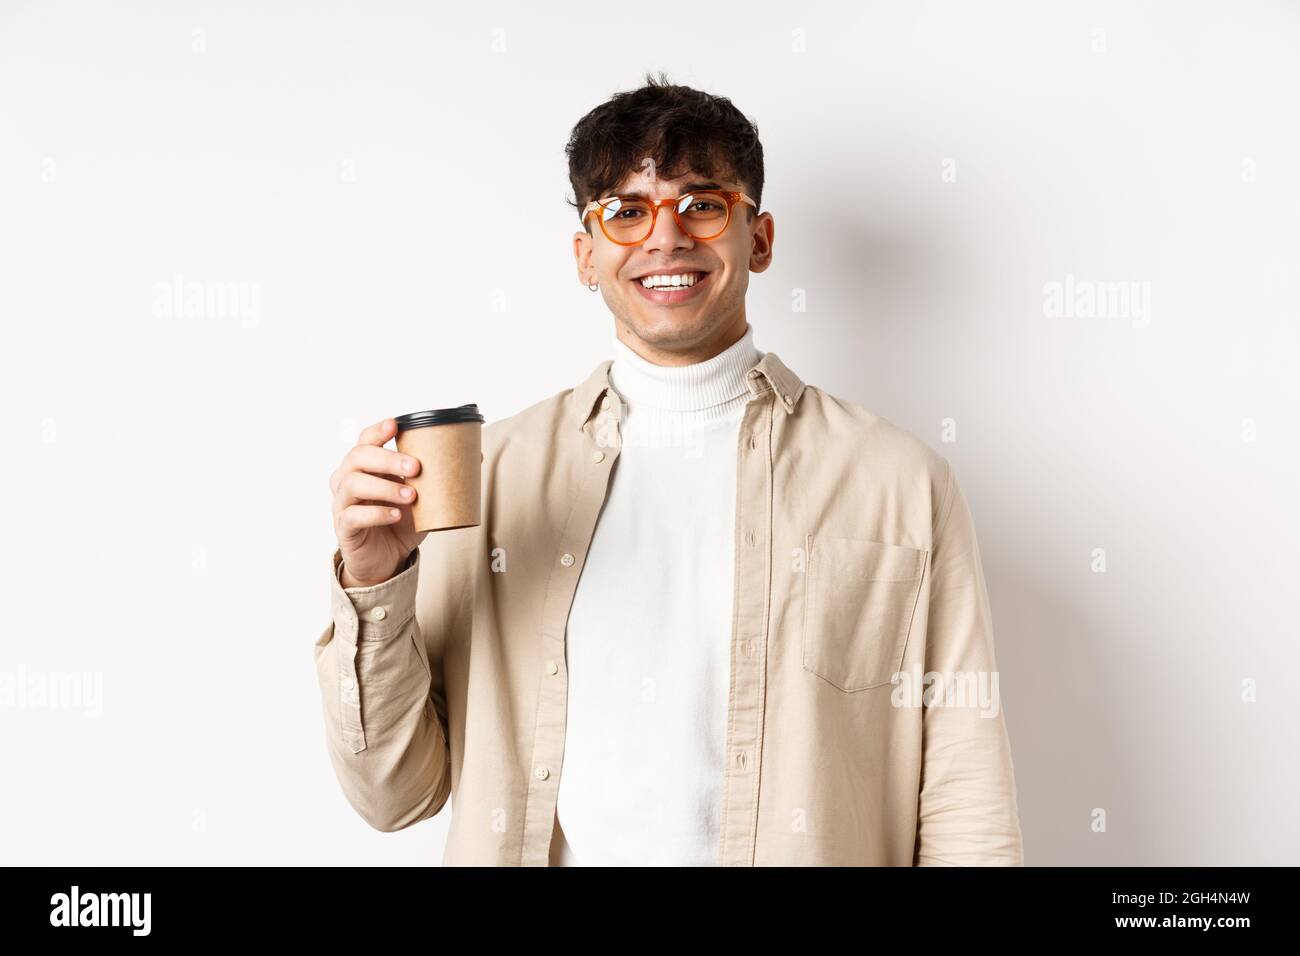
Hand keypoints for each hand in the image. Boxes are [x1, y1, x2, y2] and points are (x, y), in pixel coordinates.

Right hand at [330, 418, 427, 587]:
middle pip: (358, 457)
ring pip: (353, 484)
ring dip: (385, 487)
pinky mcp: (344, 527)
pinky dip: (376, 513)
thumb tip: (478, 456)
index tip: (395, 425)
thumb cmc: (400, 522)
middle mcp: (348, 479)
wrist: (386, 560)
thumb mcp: (422, 498)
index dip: (378, 431)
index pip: (365, 440)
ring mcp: (343, 502)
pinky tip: (395, 516)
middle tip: (416, 467)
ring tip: (411, 496)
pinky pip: (352, 515)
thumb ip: (439, 478)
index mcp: (366, 466)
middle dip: (388, 459)